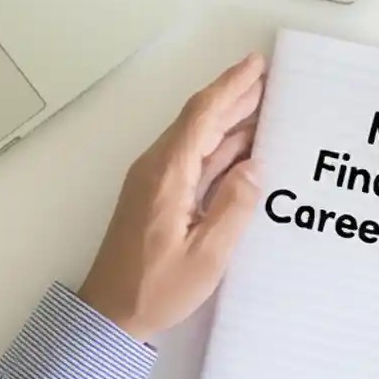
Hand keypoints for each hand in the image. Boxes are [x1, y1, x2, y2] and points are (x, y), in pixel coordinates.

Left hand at [78, 54, 265, 340]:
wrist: (109, 313)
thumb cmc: (154, 290)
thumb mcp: (206, 256)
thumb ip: (233, 208)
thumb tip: (255, 168)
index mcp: (167, 175)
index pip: (202, 116)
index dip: (230, 87)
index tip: (255, 65)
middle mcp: (157, 168)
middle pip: (199, 120)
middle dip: (234, 96)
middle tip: (269, 79)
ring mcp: (155, 181)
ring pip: (197, 138)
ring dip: (229, 120)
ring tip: (264, 105)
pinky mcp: (157, 196)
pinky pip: (193, 159)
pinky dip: (219, 147)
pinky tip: (243, 149)